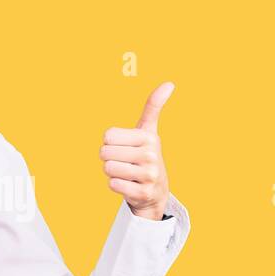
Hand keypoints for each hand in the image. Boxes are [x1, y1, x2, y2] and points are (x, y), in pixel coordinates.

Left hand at [100, 81, 172, 219]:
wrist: (156, 190)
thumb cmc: (145, 155)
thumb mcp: (148, 130)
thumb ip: (153, 106)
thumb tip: (169, 83)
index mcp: (149, 137)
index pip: (107, 136)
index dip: (110, 143)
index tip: (124, 147)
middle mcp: (151, 155)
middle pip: (105, 153)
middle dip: (109, 159)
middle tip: (125, 163)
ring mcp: (149, 175)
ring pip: (108, 169)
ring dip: (112, 173)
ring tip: (127, 174)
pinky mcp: (144, 192)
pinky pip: (113, 184)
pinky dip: (116, 186)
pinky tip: (129, 185)